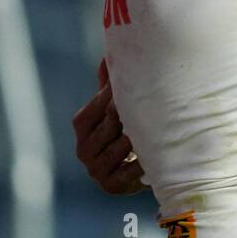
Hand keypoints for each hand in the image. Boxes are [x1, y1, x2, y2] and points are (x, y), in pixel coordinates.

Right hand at [72, 59, 146, 195]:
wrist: (137, 168)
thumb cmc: (128, 127)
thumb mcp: (118, 103)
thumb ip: (111, 82)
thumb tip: (109, 52)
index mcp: (82, 124)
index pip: (98, 107)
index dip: (117, 97)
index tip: (140, 87)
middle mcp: (83, 148)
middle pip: (110, 125)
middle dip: (130, 115)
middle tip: (151, 106)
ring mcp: (95, 169)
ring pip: (119, 148)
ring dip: (137, 140)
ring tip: (154, 131)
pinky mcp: (110, 186)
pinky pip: (128, 173)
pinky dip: (142, 164)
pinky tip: (154, 157)